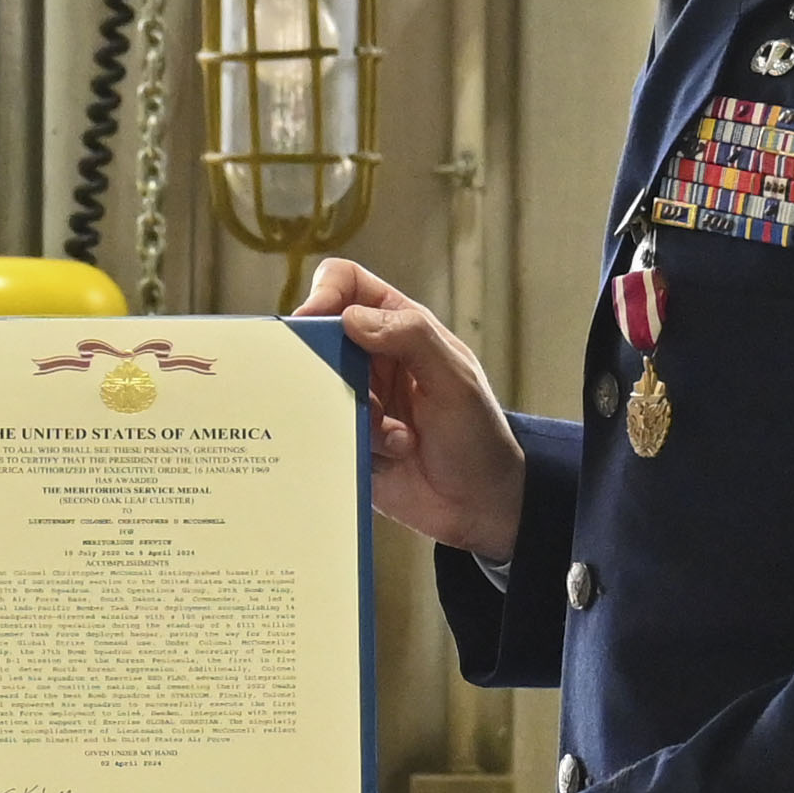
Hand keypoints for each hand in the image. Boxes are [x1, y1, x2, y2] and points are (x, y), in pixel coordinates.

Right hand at [301, 260, 528, 558]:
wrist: (480, 507)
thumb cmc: (479, 437)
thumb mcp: (455, 380)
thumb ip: (412, 337)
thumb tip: (351, 317)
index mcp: (400, 329)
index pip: (348, 285)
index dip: (325, 293)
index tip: (313, 322)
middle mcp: (372, 360)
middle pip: (320, 337)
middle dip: (327, 365)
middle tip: (351, 394)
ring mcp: (357, 400)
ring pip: (317, 388)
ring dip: (351, 412)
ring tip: (393, 436)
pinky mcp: (347, 439)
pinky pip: (322, 430)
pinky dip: (353, 442)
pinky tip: (393, 456)